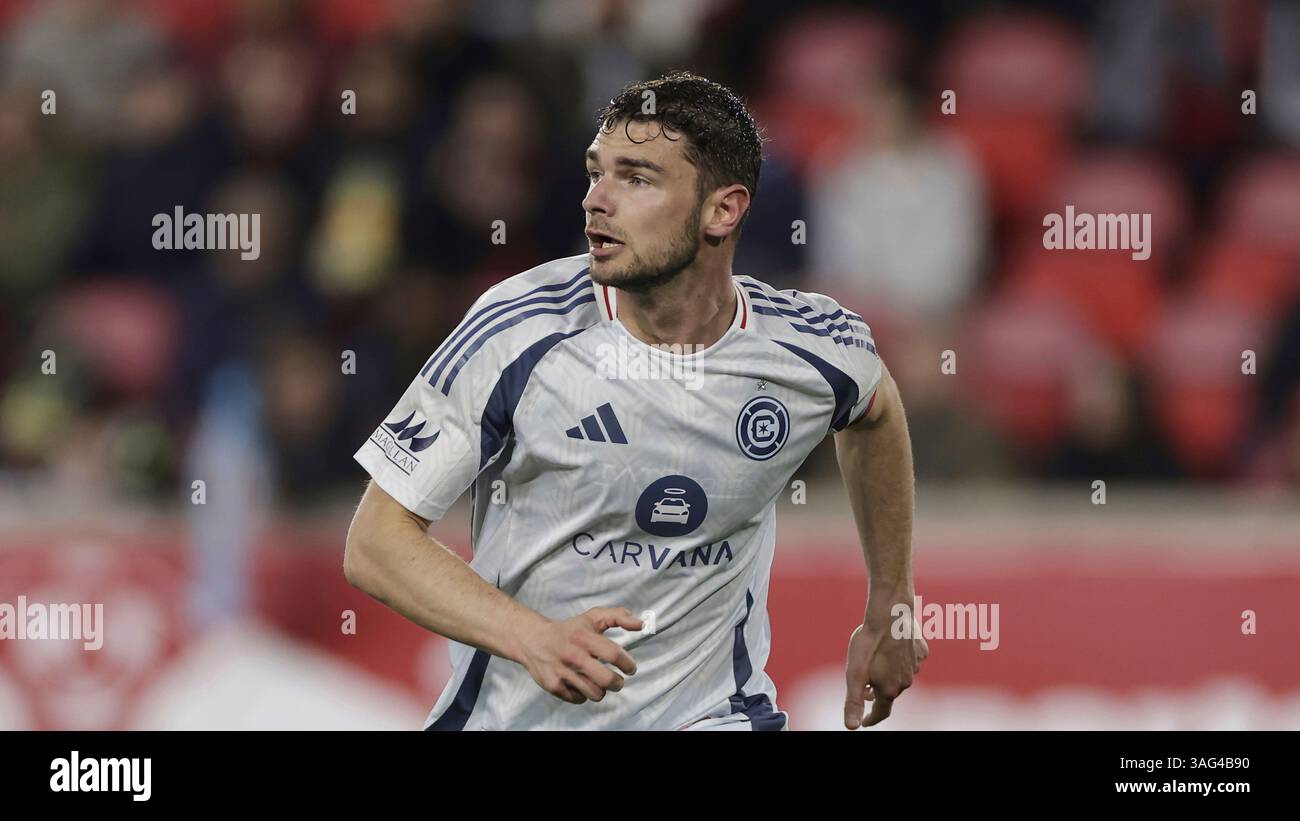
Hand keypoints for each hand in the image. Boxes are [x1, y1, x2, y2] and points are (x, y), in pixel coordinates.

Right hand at [519, 607, 641, 703]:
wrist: (533, 640)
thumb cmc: (568, 630)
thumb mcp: (592, 618)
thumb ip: (618, 617)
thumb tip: (641, 624)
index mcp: (584, 637)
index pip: (613, 654)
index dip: (627, 663)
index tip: (630, 667)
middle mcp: (573, 656)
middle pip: (606, 680)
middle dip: (618, 683)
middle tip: (618, 681)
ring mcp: (562, 673)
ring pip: (594, 693)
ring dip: (602, 690)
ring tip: (599, 682)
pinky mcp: (553, 686)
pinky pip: (579, 699)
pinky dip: (584, 695)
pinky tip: (582, 684)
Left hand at [843, 616, 928, 728]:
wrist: (891, 613)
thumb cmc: (870, 643)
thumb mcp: (855, 673)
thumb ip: (854, 701)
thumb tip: (852, 727)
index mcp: (890, 690)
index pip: (881, 713)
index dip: (871, 718)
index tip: (864, 721)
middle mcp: (906, 682)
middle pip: (889, 693)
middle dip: (877, 692)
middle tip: (865, 686)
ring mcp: (916, 666)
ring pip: (900, 675)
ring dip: (888, 674)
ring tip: (876, 663)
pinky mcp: (921, 650)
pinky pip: (909, 659)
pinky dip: (900, 658)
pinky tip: (891, 647)